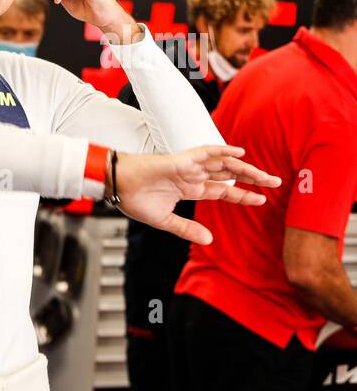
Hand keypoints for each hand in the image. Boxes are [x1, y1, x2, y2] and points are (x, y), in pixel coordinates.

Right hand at [114, 145, 280, 244]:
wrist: (116, 186)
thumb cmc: (133, 198)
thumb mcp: (165, 220)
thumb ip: (187, 228)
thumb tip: (209, 240)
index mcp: (189, 189)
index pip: (223, 191)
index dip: (242, 196)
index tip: (260, 200)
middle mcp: (192, 176)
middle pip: (229, 175)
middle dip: (253, 178)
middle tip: (275, 182)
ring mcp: (188, 167)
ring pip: (224, 164)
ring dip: (245, 168)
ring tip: (266, 176)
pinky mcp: (180, 161)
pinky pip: (206, 152)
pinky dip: (222, 151)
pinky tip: (239, 153)